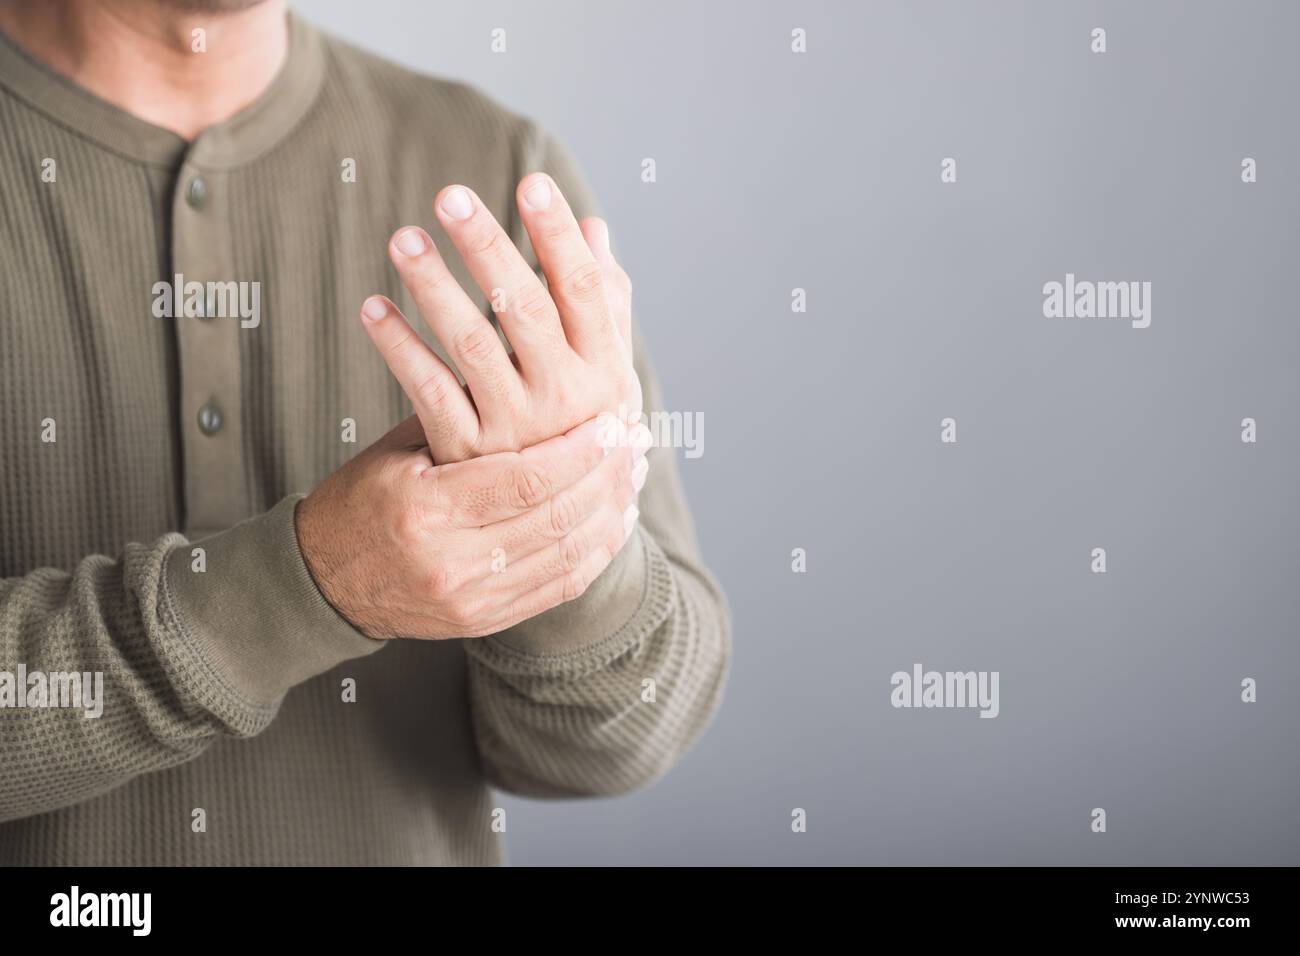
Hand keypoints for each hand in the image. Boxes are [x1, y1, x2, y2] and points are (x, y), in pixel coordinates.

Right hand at [296, 414, 648, 639]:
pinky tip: (617, 520)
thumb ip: (464, 423)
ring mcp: (473, 599)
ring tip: (634, 474)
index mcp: (427, 510)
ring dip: (610, 511)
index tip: (611, 421)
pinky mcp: (486, 621)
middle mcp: (454, 562)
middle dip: (605, 476)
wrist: (325, 581)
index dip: (579, 450)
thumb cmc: (362, 497)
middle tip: (636, 441)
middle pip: (556, 515)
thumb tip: (533, 374)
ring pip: (567, 554)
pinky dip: (596, 552)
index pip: (527, 477)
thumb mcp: (401, 451)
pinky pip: (559, 587)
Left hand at [358, 173, 641, 463]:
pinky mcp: (467, 452)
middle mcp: (564, 397)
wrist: (558, 521)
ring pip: (471, 344)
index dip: (558, 236)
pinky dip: (399, 347)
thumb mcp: (605, 370)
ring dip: (434, 286)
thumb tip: (595, 228)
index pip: (584, 289)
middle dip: (488, 248)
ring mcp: (515, 428)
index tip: (531, 183)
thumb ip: (604, 302)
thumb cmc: (581, 425)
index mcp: (603, 368)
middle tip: (451, 196)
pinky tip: (373, 308)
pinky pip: (428, 390)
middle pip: (525, 308)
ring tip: (402, 238)